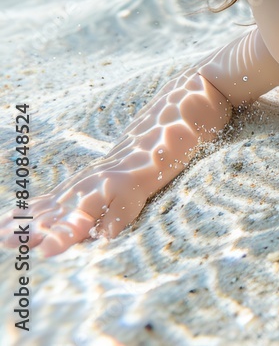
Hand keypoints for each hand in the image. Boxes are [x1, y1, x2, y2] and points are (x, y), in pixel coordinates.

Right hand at [0, 165, 147, 257]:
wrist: (129, 163)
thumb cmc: (131, 188)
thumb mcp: (130, 206)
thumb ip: (114, 222)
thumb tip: (104, 238)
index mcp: (89, 205)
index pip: (70, 226)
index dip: (58, 239)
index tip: (45, 251)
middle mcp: (70, 200)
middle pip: (46, 220)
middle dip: (28, 234)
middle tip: (10, 244)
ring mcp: (61, 196)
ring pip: (35, 212)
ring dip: (17, 225)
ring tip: (2, 238)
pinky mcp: (58, 193)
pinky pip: (35, 204)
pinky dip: (19, 213)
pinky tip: (4, 222)